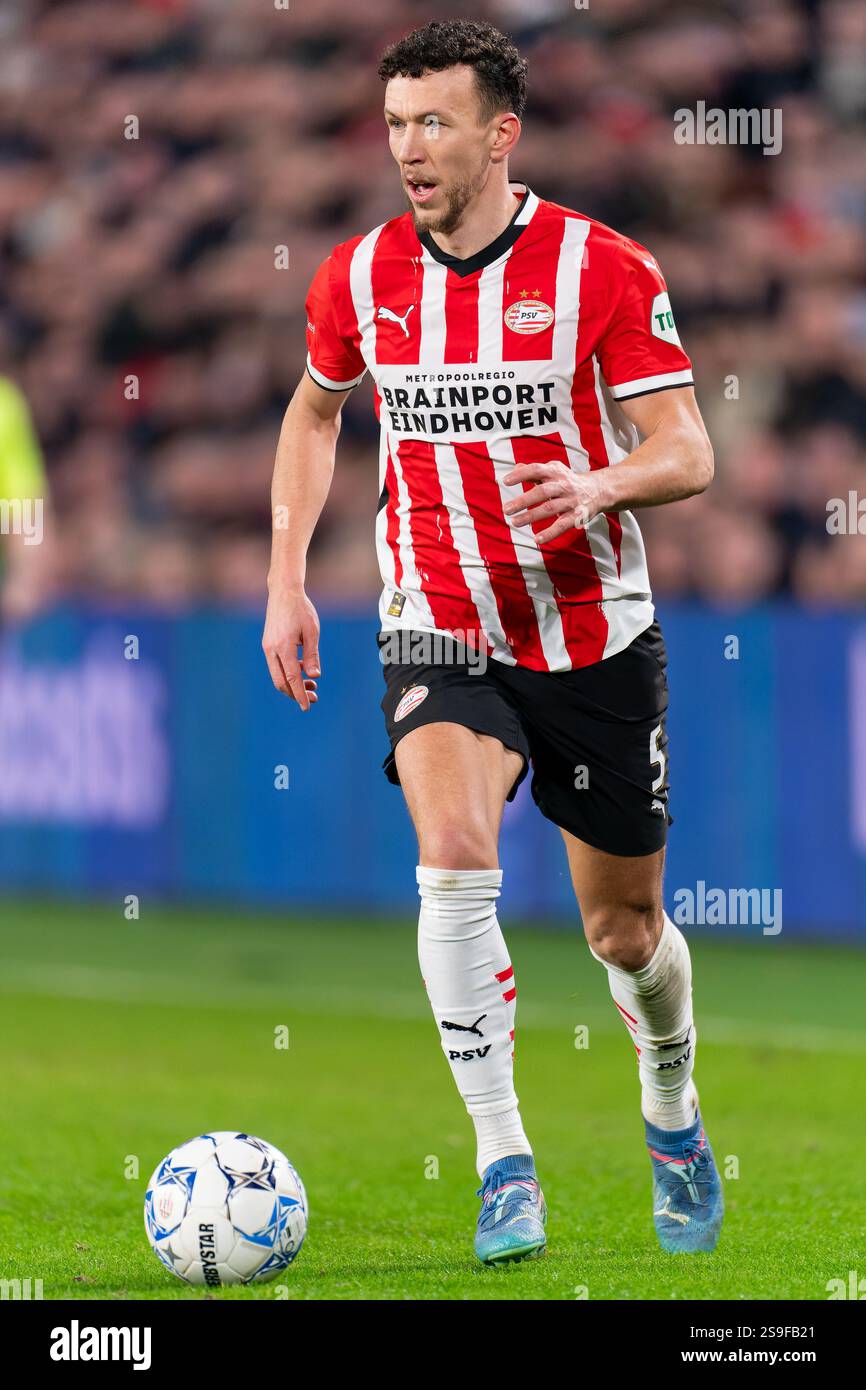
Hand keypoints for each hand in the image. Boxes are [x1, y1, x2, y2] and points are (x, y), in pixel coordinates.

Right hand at [262, 584, 320, 710]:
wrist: (283, 592)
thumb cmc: (300, 610)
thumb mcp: (312, 632)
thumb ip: (312, 655)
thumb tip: (314, 675)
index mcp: (283, 647)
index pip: (291, 678)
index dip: (299, 695)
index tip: (307, 707)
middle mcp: (271, 649)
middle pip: (281, 681)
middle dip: (296, 693)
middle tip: (314, 697)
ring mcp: (267, 647)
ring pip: (277, 675)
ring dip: (293, 683)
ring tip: (312, 685)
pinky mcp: (268, 644)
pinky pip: (276, 665)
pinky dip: (288, 672)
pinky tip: (302, 670)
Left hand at [502, 461, 610, 542]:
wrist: (598, 490)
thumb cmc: (568, 481)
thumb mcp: (553, 471)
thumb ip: (534, 471)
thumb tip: (515, 468)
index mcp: (556, 472)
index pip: (537, 470)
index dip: (521, 475)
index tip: (505, 481)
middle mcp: (564, 485)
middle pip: (542, 492)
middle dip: (523, 501)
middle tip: (506, 509)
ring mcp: (571, 501)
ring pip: (550, 508)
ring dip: (531, 516)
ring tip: (515, 522)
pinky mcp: (578, 516)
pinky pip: (563, 525)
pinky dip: (550, 533)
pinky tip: (537, 539)